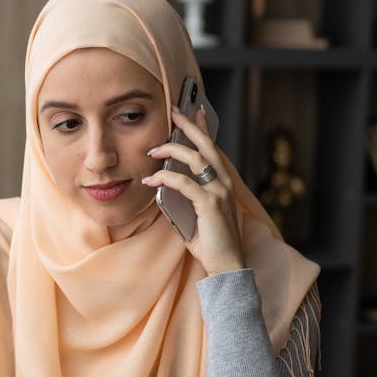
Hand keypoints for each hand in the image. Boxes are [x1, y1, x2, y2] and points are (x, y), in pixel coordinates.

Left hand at [142, 104, 244, 275]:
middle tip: (175, 111)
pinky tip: (150, 180)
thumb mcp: (196, 215)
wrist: (226, 265)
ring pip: (196, 159)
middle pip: (206, 146)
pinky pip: (183, 183)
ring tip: (153, 149)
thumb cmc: (211, 242)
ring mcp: (219, 192)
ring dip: (172, 150)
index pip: (213, 150)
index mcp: (223, 184)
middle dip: (190, 126)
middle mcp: (224, 183)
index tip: (194, 111)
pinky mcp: (210, 204)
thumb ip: (185, 198)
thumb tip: (164, 185)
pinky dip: (165, 178)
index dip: (204, 129)